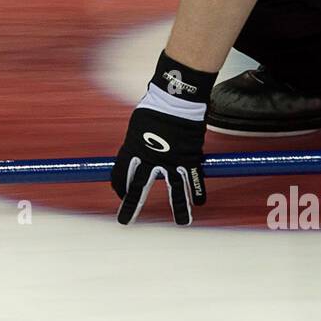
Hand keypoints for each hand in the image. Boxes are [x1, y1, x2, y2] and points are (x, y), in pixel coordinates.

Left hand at [110, 52, 215, 225]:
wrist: (175, 99)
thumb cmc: (154, 109)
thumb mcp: (136, 128)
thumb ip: (135, 145)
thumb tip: (135, 154)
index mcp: (132, 150)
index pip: (120, 176)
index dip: (120, 188)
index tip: (121, 195)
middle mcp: (150, 160)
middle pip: (138, 189)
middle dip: (131, 206)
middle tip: (125, 221)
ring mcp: (171, 161)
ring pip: (175, 190)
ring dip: (179, 208)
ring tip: (181, 222)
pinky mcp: (189, 157)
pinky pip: (194, 178)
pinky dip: (198, 190)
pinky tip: (200, 202)